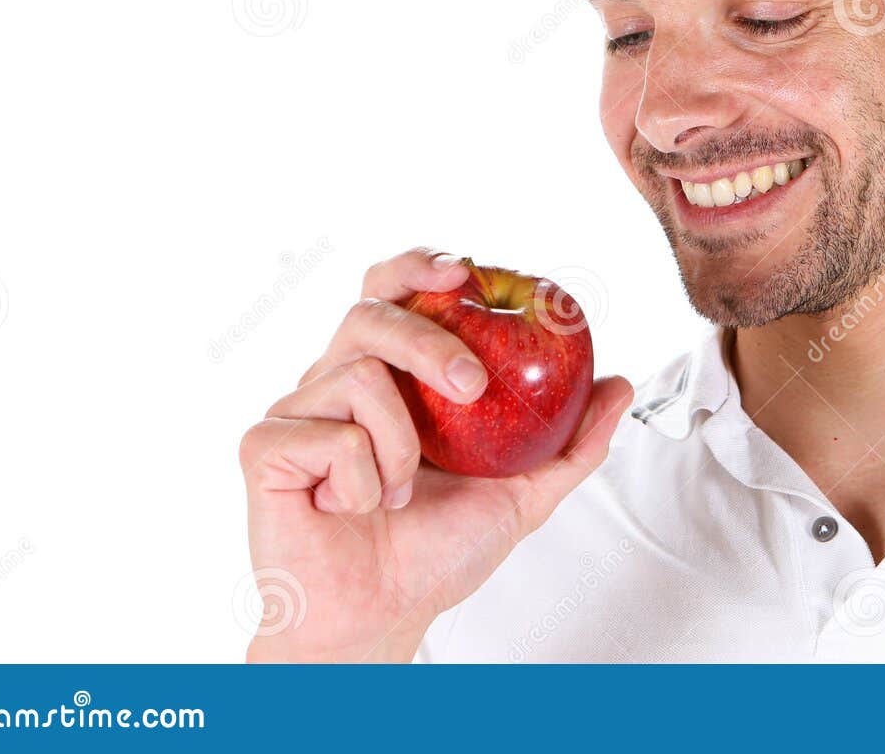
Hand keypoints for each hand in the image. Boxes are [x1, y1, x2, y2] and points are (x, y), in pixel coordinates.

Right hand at [238, 247, 631, 661]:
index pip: (393, 291)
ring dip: (400, 443)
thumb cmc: (436, 555)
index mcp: (391, 377)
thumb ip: (571, 443)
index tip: (464, 273)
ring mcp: (298, 411)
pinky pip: (326, 434)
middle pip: (371, 313)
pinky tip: (356, 509)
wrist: (380, 619)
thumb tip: (618, 384)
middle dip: (430, 339)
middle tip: (471, 385)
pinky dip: (361, 480)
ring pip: (356, 374)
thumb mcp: (523, 495)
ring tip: (402, 493)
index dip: (418, 265)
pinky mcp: (265, 447)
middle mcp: (338, 381)